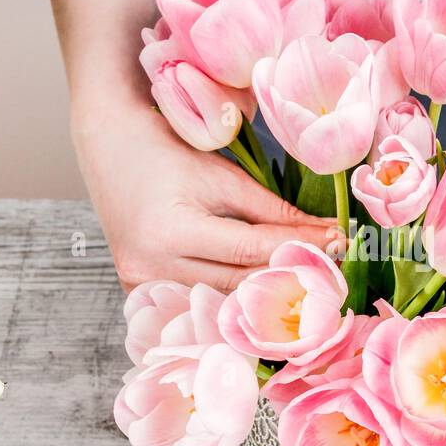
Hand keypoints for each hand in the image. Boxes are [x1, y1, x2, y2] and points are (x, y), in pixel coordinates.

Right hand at [80, 104, 339, 291]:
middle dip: (287, 276)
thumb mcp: (222, 175)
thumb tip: (325, 236)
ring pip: (219, 300)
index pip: (250, 249)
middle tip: (332, 269)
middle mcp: (151, 266)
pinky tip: (261, 297)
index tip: (338, 243)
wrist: (108, 145)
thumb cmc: (166, 149)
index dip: (298, 247)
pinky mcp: (138, 291)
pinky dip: (228, 299)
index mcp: (171, 231)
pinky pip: (195, 301)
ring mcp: (141, 284)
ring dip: (263, 294)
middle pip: (237, 284)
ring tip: (305, 283)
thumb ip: (270, 211)